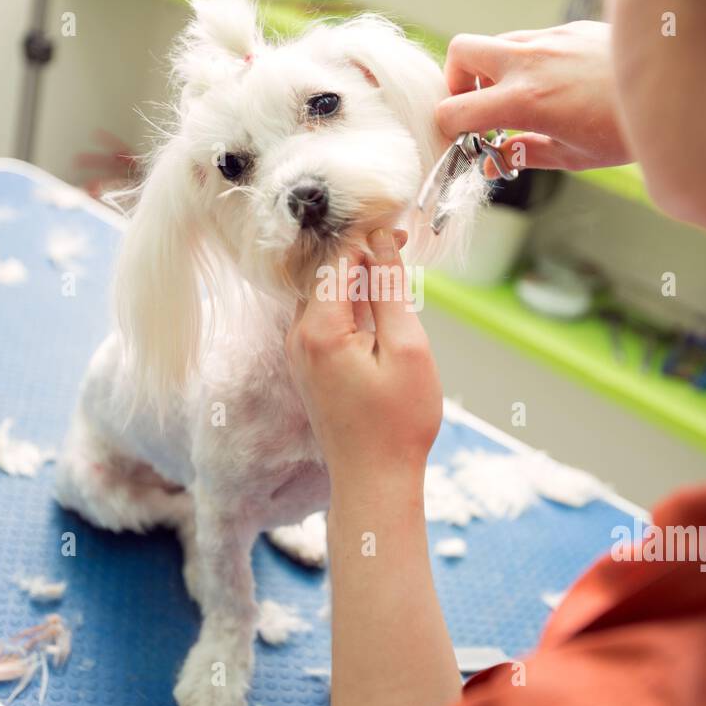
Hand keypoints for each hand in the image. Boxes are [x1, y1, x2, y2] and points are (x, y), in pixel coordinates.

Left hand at [286, 228, 440, 486]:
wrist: (374, 480)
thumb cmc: (398, 422)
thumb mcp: (408, 348)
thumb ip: (390, 289)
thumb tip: (381, 241)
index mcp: (319, 328)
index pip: (337, 256)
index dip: (368, 234)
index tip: (400, 224)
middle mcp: (297, 335)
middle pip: (325, 271)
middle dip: (362, 252)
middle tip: (402, 242)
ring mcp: (297, 351)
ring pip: (324, 292)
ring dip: (357, 277)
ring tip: (395, 273)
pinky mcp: (306, 363)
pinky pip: (323, 316)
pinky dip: (350, 302)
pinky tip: (380, 307)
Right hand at [436, 20, 631, 175]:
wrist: (676, 93)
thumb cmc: (626, 131)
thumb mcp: (571, 156)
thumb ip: (523, 154)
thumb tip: (491, 163)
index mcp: (524, 101)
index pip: (454, 108)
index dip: (449, 126)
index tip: (462, 137)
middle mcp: (530, 62)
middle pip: (461, 51)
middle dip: (457, 79)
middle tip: (477, 105)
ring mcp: (551, 38)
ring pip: (498, 42)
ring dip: (494, 69)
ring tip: (517, 98)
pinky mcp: (572, 28)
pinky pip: (533, 38)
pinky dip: (529, 60)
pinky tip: (555, 84)